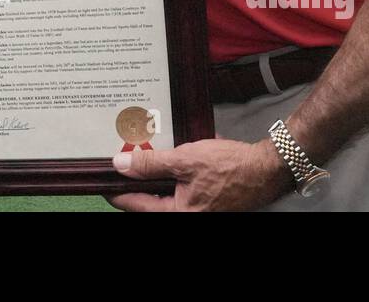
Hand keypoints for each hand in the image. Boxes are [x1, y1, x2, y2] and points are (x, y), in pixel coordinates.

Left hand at [107, 137, 291, 211]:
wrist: (266, 168)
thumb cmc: (232, 167)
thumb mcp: (185, 160)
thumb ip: (151, 163)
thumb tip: (121, 164)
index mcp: (179, 214)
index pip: (136, 205)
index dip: (116, 191)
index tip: (101, 180)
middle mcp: (186, 215)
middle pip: (150, 199)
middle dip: (138, 178)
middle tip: (123, 161)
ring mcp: (196, 208)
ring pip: (165, 191)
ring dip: (156, 172)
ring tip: (148, 152)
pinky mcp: (205, 198)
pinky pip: (181, 186)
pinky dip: (174, 171)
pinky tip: (173, 153)